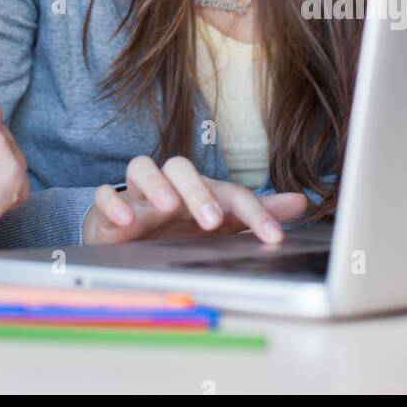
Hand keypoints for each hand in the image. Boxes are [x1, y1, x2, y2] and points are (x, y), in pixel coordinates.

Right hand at [82, 155, 308, 245]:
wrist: (125, 239)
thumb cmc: (175, 228)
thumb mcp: (219, 223)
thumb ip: (255, 213)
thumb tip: (301, 201)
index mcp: (200, 191)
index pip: (230, 192)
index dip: (255, 212)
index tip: (275, 237)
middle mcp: (170, 186)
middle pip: (181, 167)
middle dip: (197, 191)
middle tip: (211, 220)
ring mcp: (138, 195)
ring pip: (142, 167)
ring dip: (156, 184)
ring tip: (166, 206)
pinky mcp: (107, 209)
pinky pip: (105, 194)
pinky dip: (114, 202)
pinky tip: (126, 219)